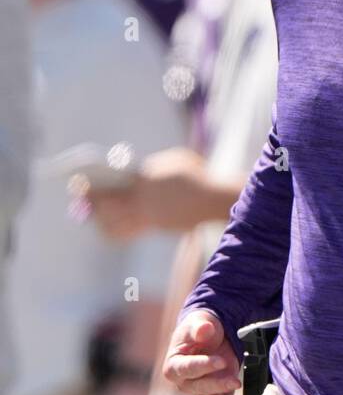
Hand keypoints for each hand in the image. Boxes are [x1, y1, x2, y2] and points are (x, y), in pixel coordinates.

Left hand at [87, 146, 223, 237]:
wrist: (212, 200)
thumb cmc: (194, 175)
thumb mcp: (173, 161)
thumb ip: (152, 167)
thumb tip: (138, 174)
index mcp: (143, 181)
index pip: (108, 186)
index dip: (90, 188)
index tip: (79, 185)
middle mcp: (142, 201)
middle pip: (107, 208)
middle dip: (91, 205)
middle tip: (81, 203)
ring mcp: (149, 217)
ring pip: (115, 224)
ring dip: (101, 221)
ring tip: (94, 216)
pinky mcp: (157, 228)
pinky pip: (129, 232)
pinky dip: (116, 230)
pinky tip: (110, 228)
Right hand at [163, 310, 241, 394]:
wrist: (209, 336)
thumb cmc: (199, 329)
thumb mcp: (199, 323)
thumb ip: (200, 327)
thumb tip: (204, 330)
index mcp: (174, 365)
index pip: (187, 368)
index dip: (203, 366)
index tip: (220, 362)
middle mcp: (185, 382)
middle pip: (200, 388)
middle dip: (218, 386)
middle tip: (236, 381)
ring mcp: (200, 391)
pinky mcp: (215, 394)